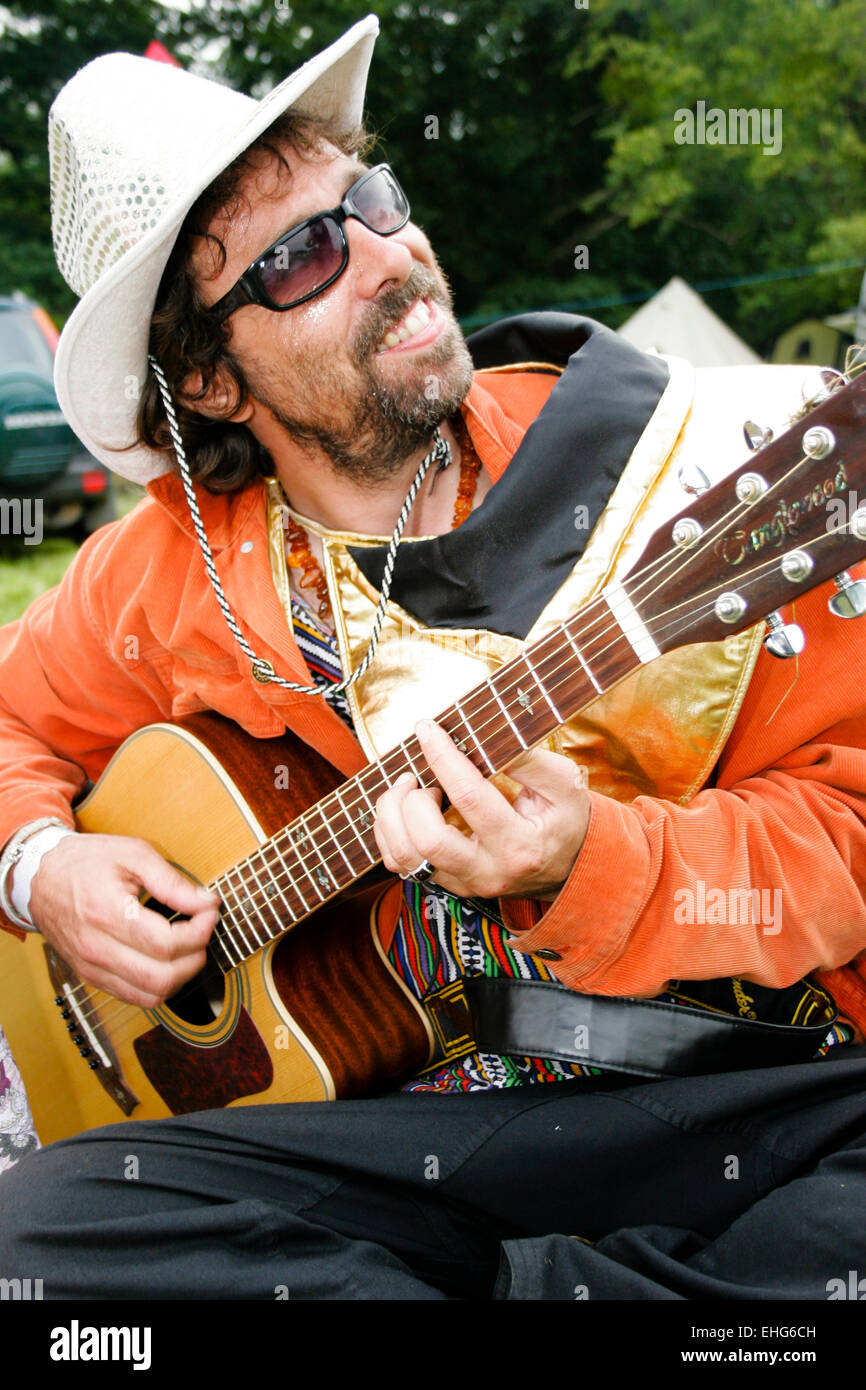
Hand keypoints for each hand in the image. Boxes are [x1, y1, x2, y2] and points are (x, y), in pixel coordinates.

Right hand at [27, 833, 220, 1006]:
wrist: (41, 878)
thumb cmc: (86, 862)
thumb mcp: (132, 854)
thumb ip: (172, 881)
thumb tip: (206, 902)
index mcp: (107, 913)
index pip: (166, 943)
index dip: (199, 931)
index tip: (208, 911)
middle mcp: (97, 948)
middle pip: (162, 977)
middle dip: (195, 957)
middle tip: (203, 932)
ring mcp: (92, 967)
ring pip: (150, 995)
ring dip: (181, 976)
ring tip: (190, 948)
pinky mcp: (91, 977)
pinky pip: (135, 997)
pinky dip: (160, 985)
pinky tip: (169, 961)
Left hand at [374, 719, 590, 899]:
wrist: (574, 866)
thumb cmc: (567, 819)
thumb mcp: (563, 783)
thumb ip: (527, 760)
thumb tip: (483, 736)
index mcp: (520, 844)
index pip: (469, 797)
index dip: (442, 756)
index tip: (426, 728)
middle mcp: (489, 871)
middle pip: (428, 841)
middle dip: (411, 799)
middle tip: (418, 775)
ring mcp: (466, 883)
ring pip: (406, 857)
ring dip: (393, 816)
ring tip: (408, 790)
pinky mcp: (450, 884)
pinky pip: (402, 865)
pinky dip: (391, 833)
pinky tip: (404, 810)